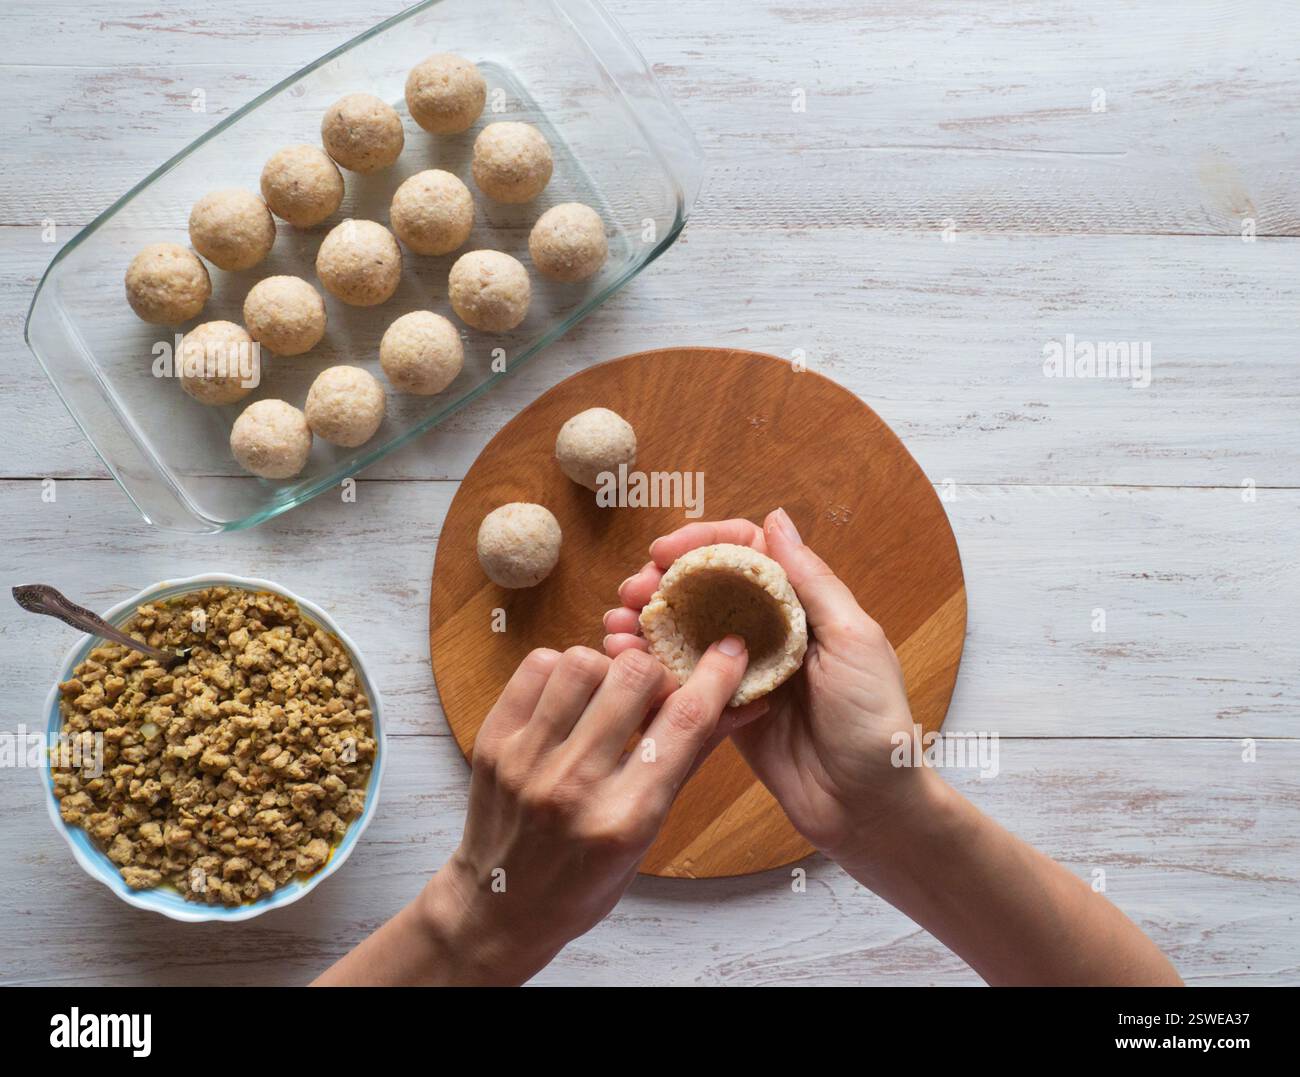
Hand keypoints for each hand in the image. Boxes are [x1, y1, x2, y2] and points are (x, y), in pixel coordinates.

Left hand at [429, 640, 757, 982]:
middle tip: (655, 692)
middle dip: (657, 673)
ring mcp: (526, 761)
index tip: (730, 650)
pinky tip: (571, 698)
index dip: (717, 675)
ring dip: (607, 670)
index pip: (685, 722)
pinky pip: (536, 667)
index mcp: (626, 819)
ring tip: (608, 696)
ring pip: (582, 662)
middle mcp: (573, 786)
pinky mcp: (494, 742)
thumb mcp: (650, 830)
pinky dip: (562, 671)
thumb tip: (743, 704)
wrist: (504, 908)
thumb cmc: (587, 878)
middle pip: (634, 677)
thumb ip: (691, 758)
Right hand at [603, 508, 931, 864]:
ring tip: (614, 627)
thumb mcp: (853, 639)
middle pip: (705, 590)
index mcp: (801, 605)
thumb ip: (811, 581)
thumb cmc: (874, 719)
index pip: (744, 555)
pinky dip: (649, 667)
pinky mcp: (723, 712)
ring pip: (685, 633)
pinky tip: (621, 661)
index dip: (701, 544)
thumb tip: (776, 519)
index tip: (663, 550)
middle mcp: (768, 631)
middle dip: (662, 583)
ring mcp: (742, 672)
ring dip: (647, 624)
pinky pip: (681, 680)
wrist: (868, 805)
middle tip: (630, 592)